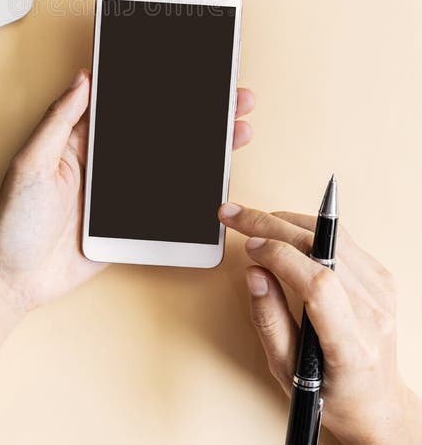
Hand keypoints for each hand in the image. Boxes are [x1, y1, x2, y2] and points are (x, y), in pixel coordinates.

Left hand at [0, 70, 254, 316]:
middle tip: (233, 97)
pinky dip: (193, 189)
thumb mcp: (30, 164)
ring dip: (203, 146)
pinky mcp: (129, 221)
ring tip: (237, 131)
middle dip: (197, 111)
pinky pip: (167, 200)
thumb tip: (82, 79)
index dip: (158, 86)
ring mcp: (120, 191)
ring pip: (169, 161)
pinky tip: (218, 177)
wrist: (12, 280)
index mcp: (80, 139)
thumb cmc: (11, 221)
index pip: (126, 104)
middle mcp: (105, 161)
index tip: (189, 70)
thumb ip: (58, 122)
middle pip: (158, 130)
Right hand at [218, 202, 421, 444]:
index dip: (280, 257)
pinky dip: (308, 229)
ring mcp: (382, 293)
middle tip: (236, 216)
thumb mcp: (288, 371)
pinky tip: (284, 230)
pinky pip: (343, 239)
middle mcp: (374, 315)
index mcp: (352, 346)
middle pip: (323, 250)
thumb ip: (269, 322)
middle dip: (271, 226)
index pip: (319, 284)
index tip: (250, 247)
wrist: (375, 401)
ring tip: (254, 221)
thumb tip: (254, 274)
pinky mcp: (382, 279)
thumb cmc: (332, 394)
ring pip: (332, 236)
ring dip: (287, 221)